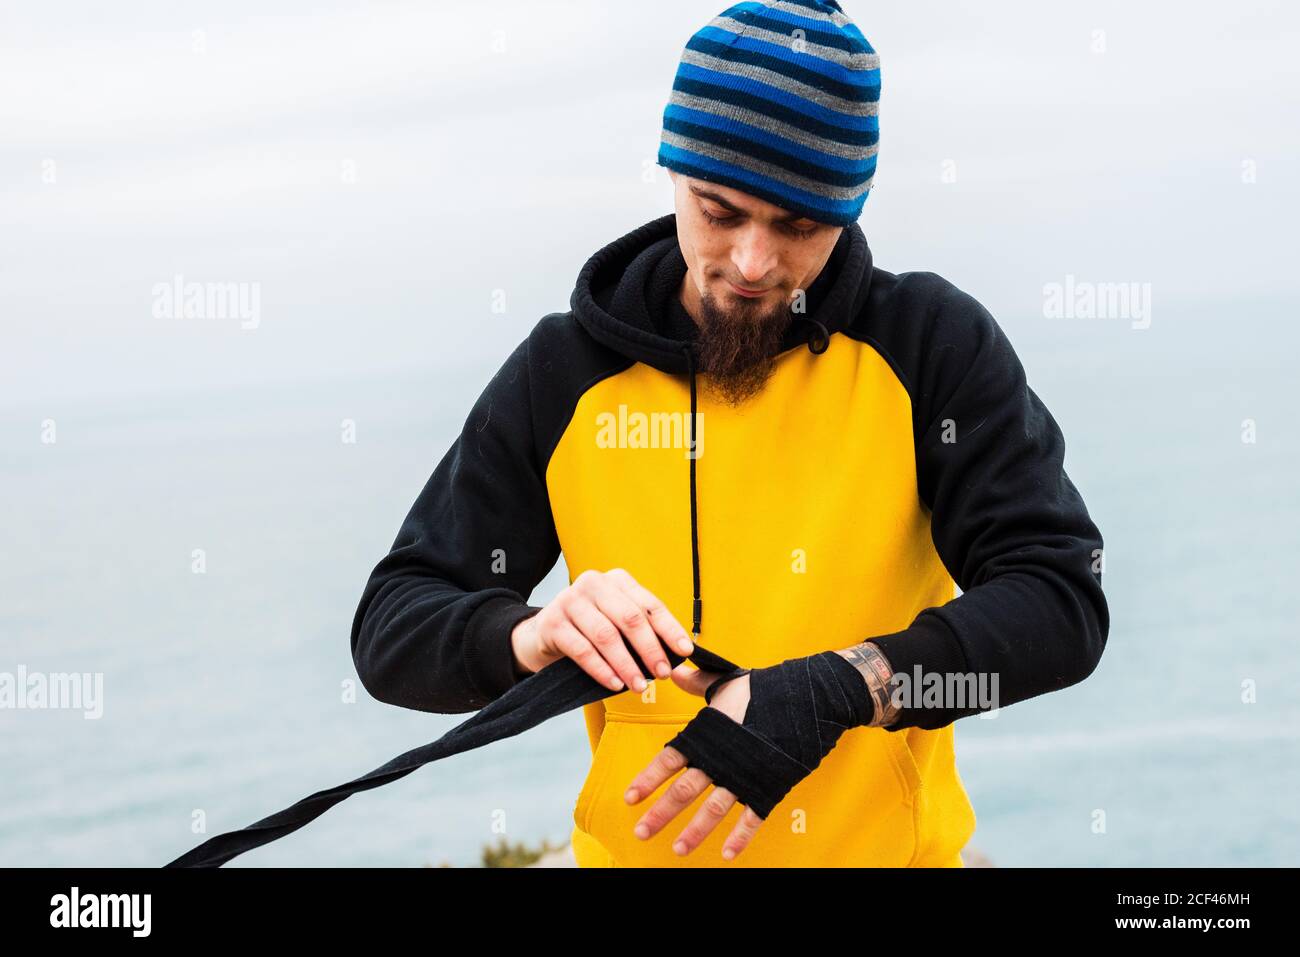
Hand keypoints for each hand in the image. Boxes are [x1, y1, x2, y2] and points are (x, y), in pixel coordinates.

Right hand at [509, 568, 693, 692]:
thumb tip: (675, 654)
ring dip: (626, 664)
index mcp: (617, 580)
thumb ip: (642, 629)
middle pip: (630, 618)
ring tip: (639, 685)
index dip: (669, 629)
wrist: (543, 634)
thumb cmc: (589, 629)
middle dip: (650, 649)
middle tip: (661, 673)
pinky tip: (614, 684)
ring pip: (606, 635)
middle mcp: (594, 584)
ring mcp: (571, 601)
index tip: (685, 651)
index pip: (649, 605)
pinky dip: (601, 669)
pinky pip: (582, 650)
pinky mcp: (553, 622)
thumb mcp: (616, 620)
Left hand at [624, 662, 764, 859]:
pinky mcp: (769, 786)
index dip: (648, 779)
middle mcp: (720, 758)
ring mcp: (744, 775)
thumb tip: (673, 669)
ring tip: (678, 850)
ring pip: (713, 809)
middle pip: (683, 791)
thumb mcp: (725, 682)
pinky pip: (752, 817)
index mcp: (705, 735)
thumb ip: (697, 682)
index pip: (669, 760)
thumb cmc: (763, 689)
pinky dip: (740, 837)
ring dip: (694, 831)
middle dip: (660, 813)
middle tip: (641, 832)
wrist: (807, 699)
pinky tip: (727, 854)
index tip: (629, 798)